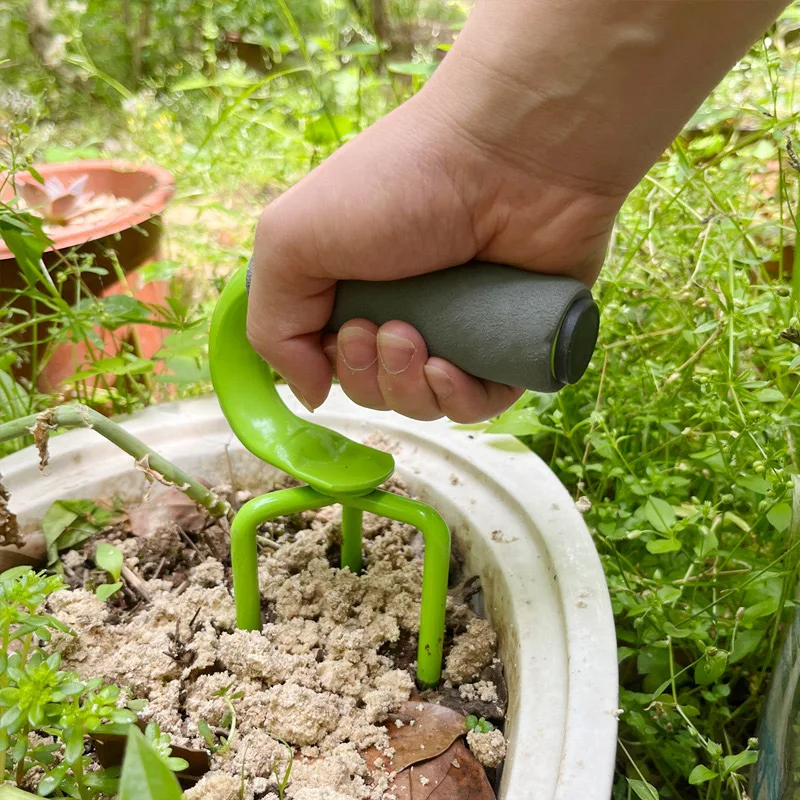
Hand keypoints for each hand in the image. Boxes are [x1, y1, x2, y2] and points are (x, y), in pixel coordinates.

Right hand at [247, 89, 621, 422]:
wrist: (506, 153)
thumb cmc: (397, 184)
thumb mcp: (293, 239)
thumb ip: (273, 323)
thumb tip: (309, 393)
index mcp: (353, 288)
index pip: (333, 363)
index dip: (335, 366)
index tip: (348, 331)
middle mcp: (405, 312)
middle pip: (375, 391)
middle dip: (369, 377)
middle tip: (384, 330)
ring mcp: (459, 329)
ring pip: (423, 404)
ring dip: (408, 389)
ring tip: (416, 340)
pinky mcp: (508, 341)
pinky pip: (480, 406)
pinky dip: (458, 401)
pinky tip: (449, 369)